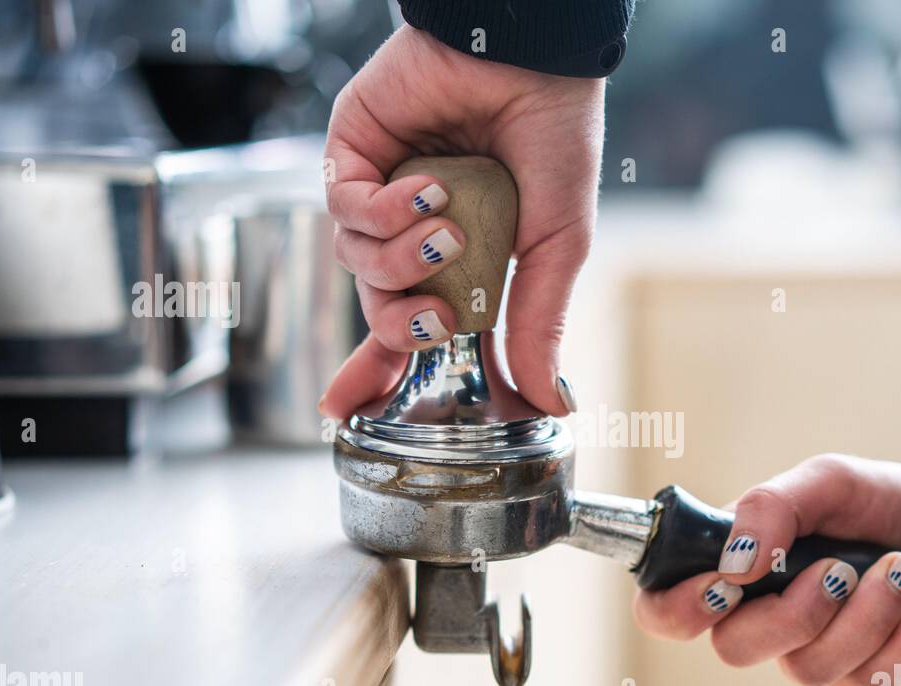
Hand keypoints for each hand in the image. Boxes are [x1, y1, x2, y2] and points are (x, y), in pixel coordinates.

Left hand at [319, 26, 603, 418]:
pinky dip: (382, 212)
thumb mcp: (557, 246)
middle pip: (377, 305)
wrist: (534, 57)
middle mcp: (412, 231)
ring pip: (355, 261)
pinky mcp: (352, 151)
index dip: (380, 369)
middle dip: (400, 325)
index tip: (350, 412)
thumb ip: (539, 324)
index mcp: (459, 258)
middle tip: (436, 318)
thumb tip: (553, 403)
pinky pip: (342, 208)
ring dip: (401, 259)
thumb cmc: (556, 140)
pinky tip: (424, 190)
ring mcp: (379, 191)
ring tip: (448, 226)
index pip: (411, 325)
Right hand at [633, 454, 900, 685]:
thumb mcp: (827, 480)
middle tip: (841, 568)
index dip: (678, 609)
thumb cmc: (872, 503)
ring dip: (867, 616)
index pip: (664, 610)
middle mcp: (760, 621)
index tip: (727, 584)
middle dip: (795, 611)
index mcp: (732, 569)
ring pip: (809, 671)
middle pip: (735, 649)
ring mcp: (810, 658)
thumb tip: (735, 559)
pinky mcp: (861, 684)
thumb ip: (772, 505)